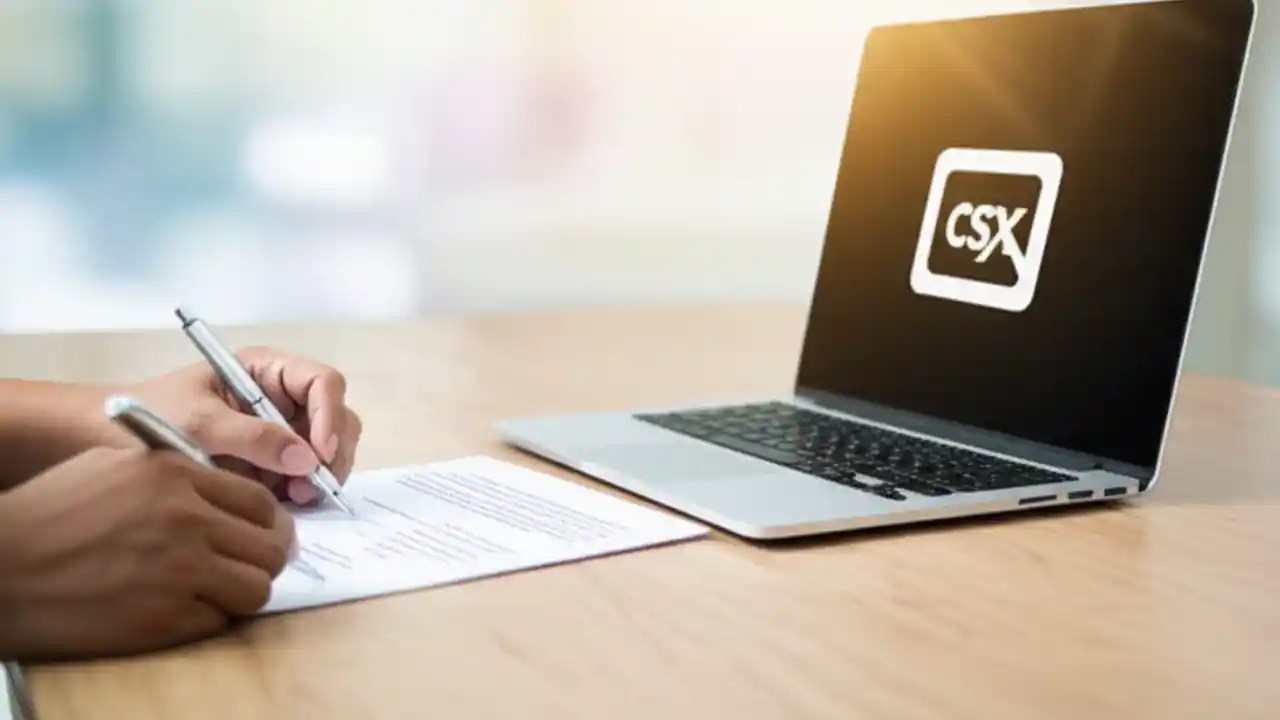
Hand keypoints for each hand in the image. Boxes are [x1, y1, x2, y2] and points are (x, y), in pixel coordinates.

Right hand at [0, 448, 294, 658]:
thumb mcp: (113, 466)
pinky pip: (220, 621)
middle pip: (271, 546)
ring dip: (244, 591)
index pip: (260, 502)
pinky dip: (209, 617)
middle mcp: (188, 519)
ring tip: (218, 591)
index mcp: (177, 476)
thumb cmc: (46, 513)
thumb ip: (173, 472)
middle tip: (247, 567)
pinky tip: (181, 608)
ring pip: (257, 587)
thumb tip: (219, 490)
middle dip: (265, 559)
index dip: (268, 524)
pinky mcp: (166, 617)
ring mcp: (181, 570)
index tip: (261, 536)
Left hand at [130, 347, 362, 504]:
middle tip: (313, 486)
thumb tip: (306, 460)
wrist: (109, 441)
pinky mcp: (275, 461)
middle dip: (332, 451)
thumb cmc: (152, 416)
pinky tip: (286, 501)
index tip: (318, 453)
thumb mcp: (200, 424)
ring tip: (296, 497)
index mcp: (266, 371)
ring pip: (328, 448)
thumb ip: (252, 437)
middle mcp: (282, 397)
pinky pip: (308, 472)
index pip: (323, 382)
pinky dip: (307, 488)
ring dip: (321, 473)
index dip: (330, 415)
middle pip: (336, 416)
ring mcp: (281, 430)